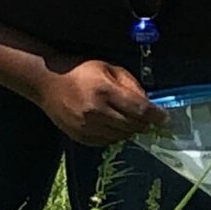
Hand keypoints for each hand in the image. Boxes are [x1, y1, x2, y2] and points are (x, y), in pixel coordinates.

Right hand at [35, 58, 163, 146]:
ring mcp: (87, 127)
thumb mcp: (108, 68)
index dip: (156, 115)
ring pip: (121, 136)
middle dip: (144, 123)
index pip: (139, 110)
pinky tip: (111, 124)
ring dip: (129, 129)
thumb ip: (131, 84)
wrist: (47, 82)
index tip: (164, 117)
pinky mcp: (80, 136)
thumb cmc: (80, 71)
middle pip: (132, 126)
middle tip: (148, 119)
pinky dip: (114, 135)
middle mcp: (96, 112)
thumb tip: (148, 103)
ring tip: (127, 118)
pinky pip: (106, 142)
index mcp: (105, 91)